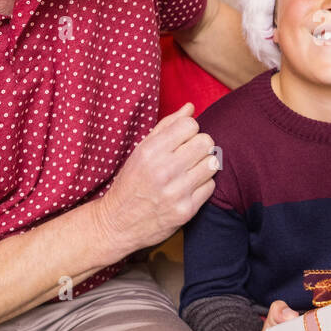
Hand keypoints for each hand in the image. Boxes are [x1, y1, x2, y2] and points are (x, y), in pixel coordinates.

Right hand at [90, 102, 218, 265]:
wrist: (118, 223)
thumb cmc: (131, 182)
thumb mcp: (141, 151)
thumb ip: (167, 126)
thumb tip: (190, 107)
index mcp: (150, 151)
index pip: (190, 125)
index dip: (189, 131)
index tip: (183, 140)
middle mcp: (164, 170)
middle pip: (206, 142)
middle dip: (200, 146)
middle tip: (190, 155)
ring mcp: (176, 191)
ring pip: (212, 163)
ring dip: (205, 165)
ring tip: (191, 171)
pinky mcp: (186, 210)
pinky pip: (211, 186)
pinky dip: (203, 185)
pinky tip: (189, 187)